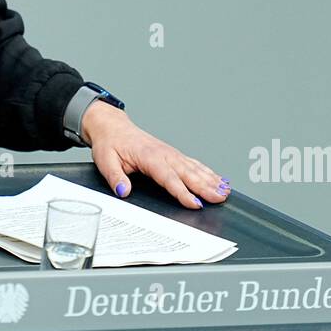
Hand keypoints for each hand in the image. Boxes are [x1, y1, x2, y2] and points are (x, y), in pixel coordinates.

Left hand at [80, 102, 230, 208]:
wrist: (112, 127)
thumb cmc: (110, 143)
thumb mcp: (105, 161)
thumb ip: (115, 177)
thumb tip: (123, 191)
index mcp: (148, 156)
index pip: (168, 177)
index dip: (183, 192)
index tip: (195, 203)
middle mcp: (163, 153)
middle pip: (188, 173)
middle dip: (205, 187)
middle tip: (219, 198)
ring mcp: (170, 153)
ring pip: (194, 168)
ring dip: (211, 180)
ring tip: (225, 191)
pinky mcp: (172, 154)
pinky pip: (193, 163)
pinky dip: (207, 172)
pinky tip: (218, 180)